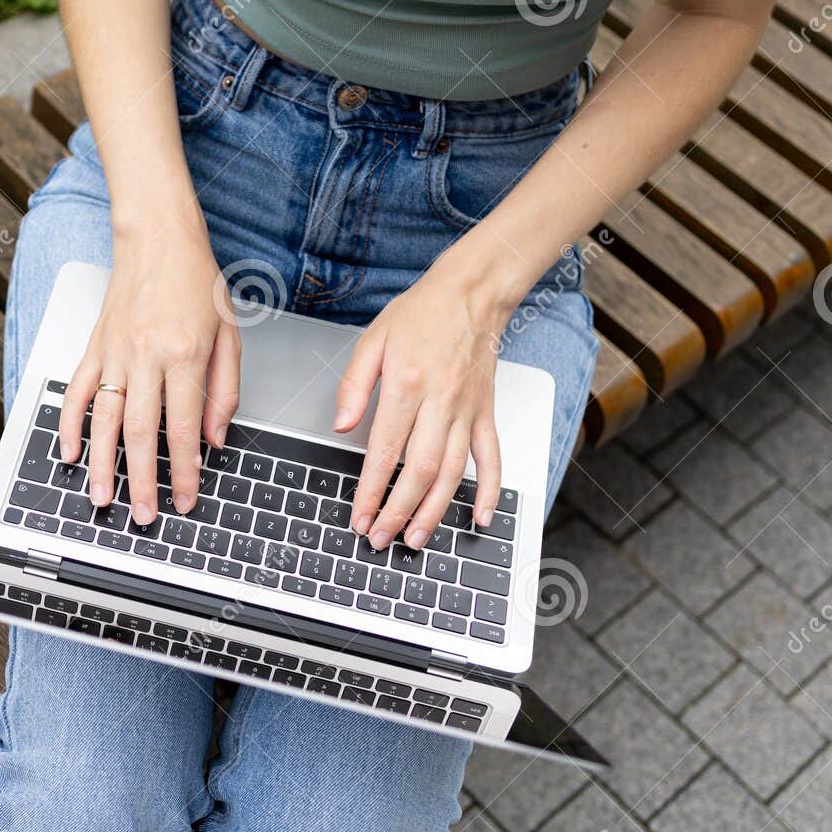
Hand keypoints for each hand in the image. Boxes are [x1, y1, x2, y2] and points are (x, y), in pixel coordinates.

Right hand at [58, 214, 240, 525]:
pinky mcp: (94, 347)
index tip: (186, 500)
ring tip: (103, 499)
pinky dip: (70, 425)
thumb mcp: (229, 334)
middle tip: (144, 516)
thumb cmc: (196, 282)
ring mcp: (114, 353)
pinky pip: (77, 392)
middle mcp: (146, 357)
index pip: (183, 428)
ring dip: (102, 465)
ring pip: (104, 419)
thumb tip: (214, 438)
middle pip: (140, 433)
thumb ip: (224, 389)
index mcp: (185, 356)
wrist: (157, 237)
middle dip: (142, 482)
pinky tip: (70, 454)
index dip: (185, 471)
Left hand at [333, 255, 513, 550]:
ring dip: (434, 511)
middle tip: (381, 539)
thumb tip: (340, 426)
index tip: (360, 516)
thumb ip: (354, 385)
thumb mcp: (372, 340)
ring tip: (416, 539)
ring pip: (453, 472)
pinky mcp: (486, 412)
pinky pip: (491, 457)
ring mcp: (468, 410)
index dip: (371, 491)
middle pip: (420, 471)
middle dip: (398, 512)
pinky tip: (479, 517)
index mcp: (406, 385)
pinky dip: (488, 490)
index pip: (385, 451)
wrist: (472, 292)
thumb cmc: (421, 313)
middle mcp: (440, 402)